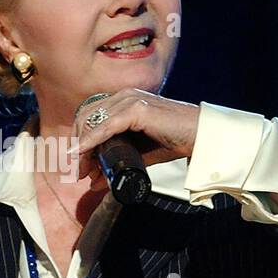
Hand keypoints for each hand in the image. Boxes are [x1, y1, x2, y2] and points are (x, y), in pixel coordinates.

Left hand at [70, 89, 200, 178]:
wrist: (199, 136)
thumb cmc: (173, 141)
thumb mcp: (139, 154)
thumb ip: (117, 162)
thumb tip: (96, 181)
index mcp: (122, 100)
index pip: (88, 116)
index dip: (78, 140)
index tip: (78, 166)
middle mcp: (123, 96)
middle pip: (85, 118)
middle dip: (77, 147)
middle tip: (78, 173)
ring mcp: (130, 99)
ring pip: (93, 122)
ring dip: (83, 148)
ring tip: (82, 170)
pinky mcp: (137, 109)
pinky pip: (107, 125)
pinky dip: (92, 139)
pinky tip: (82, 152)